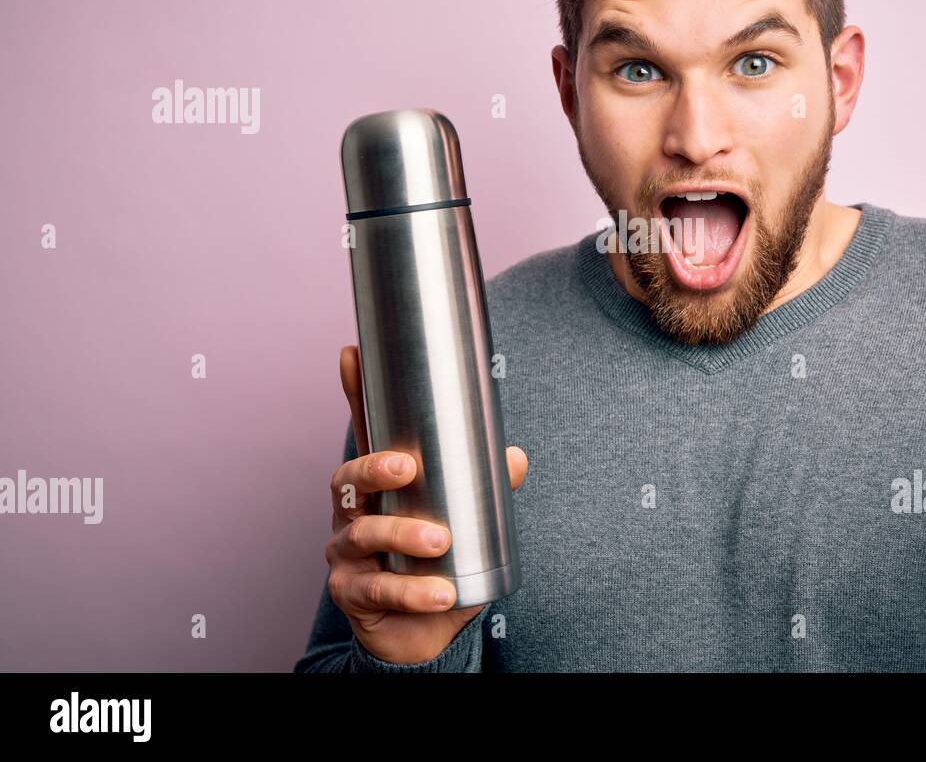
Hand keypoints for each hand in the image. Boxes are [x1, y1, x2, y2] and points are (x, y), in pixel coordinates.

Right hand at [325, 345, 528, 664]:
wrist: (422, 633)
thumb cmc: (440, 564)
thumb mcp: (469, 523)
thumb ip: (488, 490)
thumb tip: (517, 457)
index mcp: (378, 485)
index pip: (364, 434)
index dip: (354, 394)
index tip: (351, 353)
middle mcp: (353, 512)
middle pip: (346, 478)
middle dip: (374, 467)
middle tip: (406, 468)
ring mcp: (346, 553)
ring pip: (363, 533)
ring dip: (402, 535)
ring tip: (440, 544)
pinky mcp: (351, 594)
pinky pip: (377, 589)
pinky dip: (412, 591)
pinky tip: (442, 595)